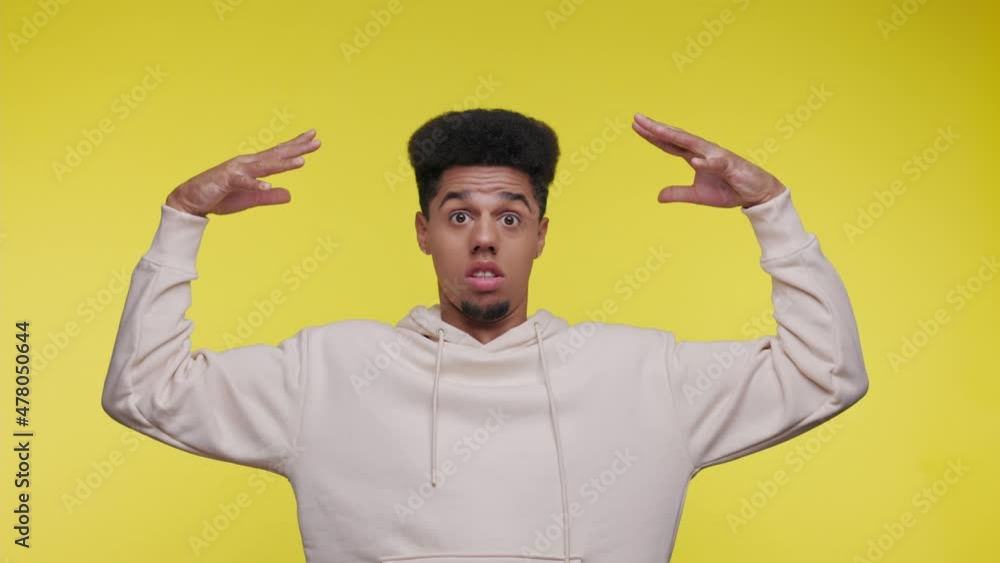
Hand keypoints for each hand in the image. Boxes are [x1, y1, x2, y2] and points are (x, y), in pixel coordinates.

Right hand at [165, 129, 321, 216]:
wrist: (190, 201)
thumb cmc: (220, 197)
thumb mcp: (249, 199)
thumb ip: (268, 197)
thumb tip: (290, 195)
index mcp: (253, 166)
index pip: (278, 154)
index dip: (296, 147)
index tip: (314, 138)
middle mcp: (246, 163)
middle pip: (275, 155)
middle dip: (297, 148)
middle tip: (317, 140)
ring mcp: (236, 170)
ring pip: (263, 167)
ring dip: (282, 164)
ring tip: (301, 162)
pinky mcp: (226, 181)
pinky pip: (243, 183)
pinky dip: (255, 184)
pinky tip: (268, 185)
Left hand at [631, 113, 785, 207]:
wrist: (755, 194)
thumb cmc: (728, 189)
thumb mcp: (697, 196)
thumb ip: (678, 193)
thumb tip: (658, 197)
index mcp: (695, 156)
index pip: (669, 144)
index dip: (652, 136)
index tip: (636, 126)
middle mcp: (703, 151)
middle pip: (676, 137)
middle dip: (657, 128)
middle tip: (637, 118)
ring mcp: (717, 156)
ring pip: (693, 144)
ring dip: (675, 136)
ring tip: (657, 130)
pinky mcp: (730, 166)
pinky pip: (717, 164)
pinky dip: (706, 162)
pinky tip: (695, 160)